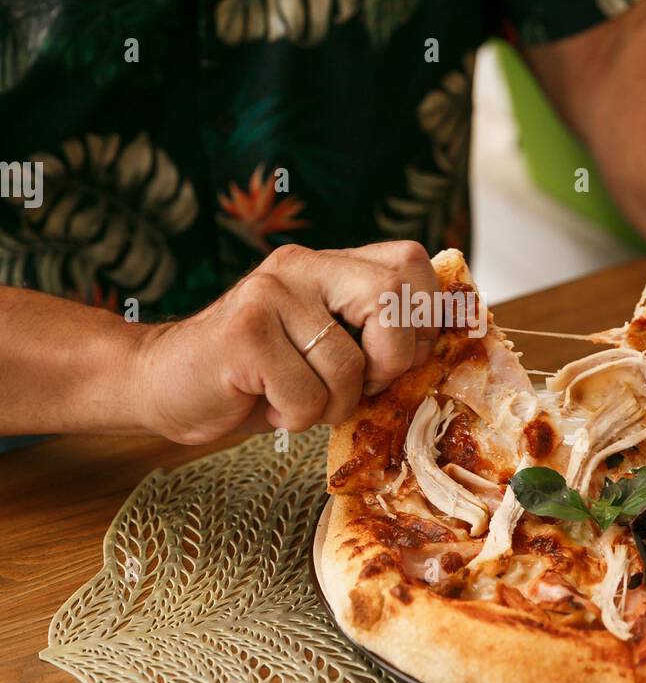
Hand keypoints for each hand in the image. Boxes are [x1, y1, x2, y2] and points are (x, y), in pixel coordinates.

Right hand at [135, 241, 438, 442]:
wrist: (163, 385)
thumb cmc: (256, 376)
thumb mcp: (325, 346)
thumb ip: (373, 333)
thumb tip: (445, 344)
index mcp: (331, 263)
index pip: (413, 263)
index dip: (423, 319)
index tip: (397, 360)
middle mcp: (302, 264)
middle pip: (393, 296)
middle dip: (391, 359)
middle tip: (357, 384)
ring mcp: (269, 294)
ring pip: (348, 365)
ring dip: (330, 405)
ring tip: (294, 397)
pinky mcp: (242, 334)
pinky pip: (306, 396)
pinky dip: (293, 419)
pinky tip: (264, 402)